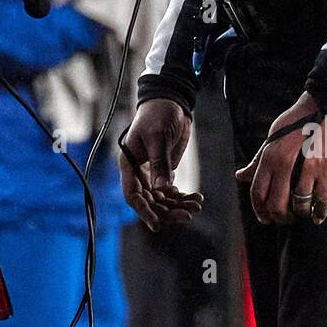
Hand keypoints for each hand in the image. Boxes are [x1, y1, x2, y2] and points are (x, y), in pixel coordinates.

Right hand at [119, 98, 201, 231]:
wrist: (170, 102)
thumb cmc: (158, 114)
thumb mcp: (158, 137)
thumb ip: (160, 163)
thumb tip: (162, 189)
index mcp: (129, 163)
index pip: (133, 194)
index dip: (143, 211)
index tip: (157, 224)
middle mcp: (138, 171)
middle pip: (150, 201)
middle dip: (167, 210)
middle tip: (188, 215)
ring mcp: (152, 172)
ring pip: (162, 198)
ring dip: (178, 205)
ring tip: (197, 206)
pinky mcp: (164, 170)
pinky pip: (171, 191)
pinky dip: (182, 197)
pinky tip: (195, 199)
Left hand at [234, 91, 326, 225]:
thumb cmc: (300, 119)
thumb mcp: (273, 135)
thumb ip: (259, 159)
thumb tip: (240, 175)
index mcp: (270, 155)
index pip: (257, 191)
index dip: (259, 209)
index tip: (264, 218)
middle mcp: (285, 163)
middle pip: (275, 203)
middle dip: (278, 217)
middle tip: (283, 220)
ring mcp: (307, 168)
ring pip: (298, 205)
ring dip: (299, 214)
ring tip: (301, 214)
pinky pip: (322, 200)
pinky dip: (319, 212)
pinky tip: (317, 217)